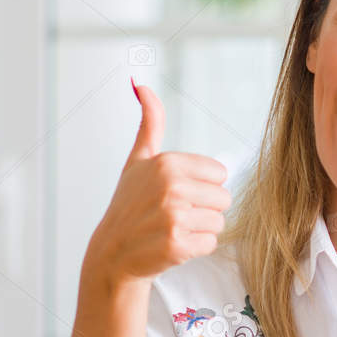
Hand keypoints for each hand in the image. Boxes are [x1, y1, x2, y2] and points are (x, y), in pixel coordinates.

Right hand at [83, 80, 231, 287]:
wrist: (112, 253)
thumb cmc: (129, 205)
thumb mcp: (138, 160)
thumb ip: (150, 123)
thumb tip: (141, 83)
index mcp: (167, 163)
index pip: (220, 173)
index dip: (202, 186)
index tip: (177, 193)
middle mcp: (171, 186)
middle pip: (224, 197)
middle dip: (204, 209)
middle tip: (175, 214)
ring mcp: (174, 216)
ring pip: (219, 221)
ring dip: (200, 229)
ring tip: (173, 229)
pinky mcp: (177, 244)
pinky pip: (211, 243)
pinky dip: (196, 248)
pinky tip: (173, 245)